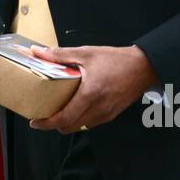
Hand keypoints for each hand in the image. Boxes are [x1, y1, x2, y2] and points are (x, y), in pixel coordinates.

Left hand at [28, 44, 159, 133]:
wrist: (144, 67)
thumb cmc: (117, 60)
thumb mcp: (86, 53)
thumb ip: (60, 55)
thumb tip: (38, 51)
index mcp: (90, 95)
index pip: (64, 118)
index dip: (47, 124)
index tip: (35, 122)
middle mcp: (98, 109)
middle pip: (70, 127)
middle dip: (54, 125)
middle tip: (44, 117)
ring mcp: (106, 114)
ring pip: (81, 127)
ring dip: (67, 123)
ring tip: (58, 112)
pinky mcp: (112, 114)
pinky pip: (91, 123)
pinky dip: (80, 119)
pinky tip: (76, 108)